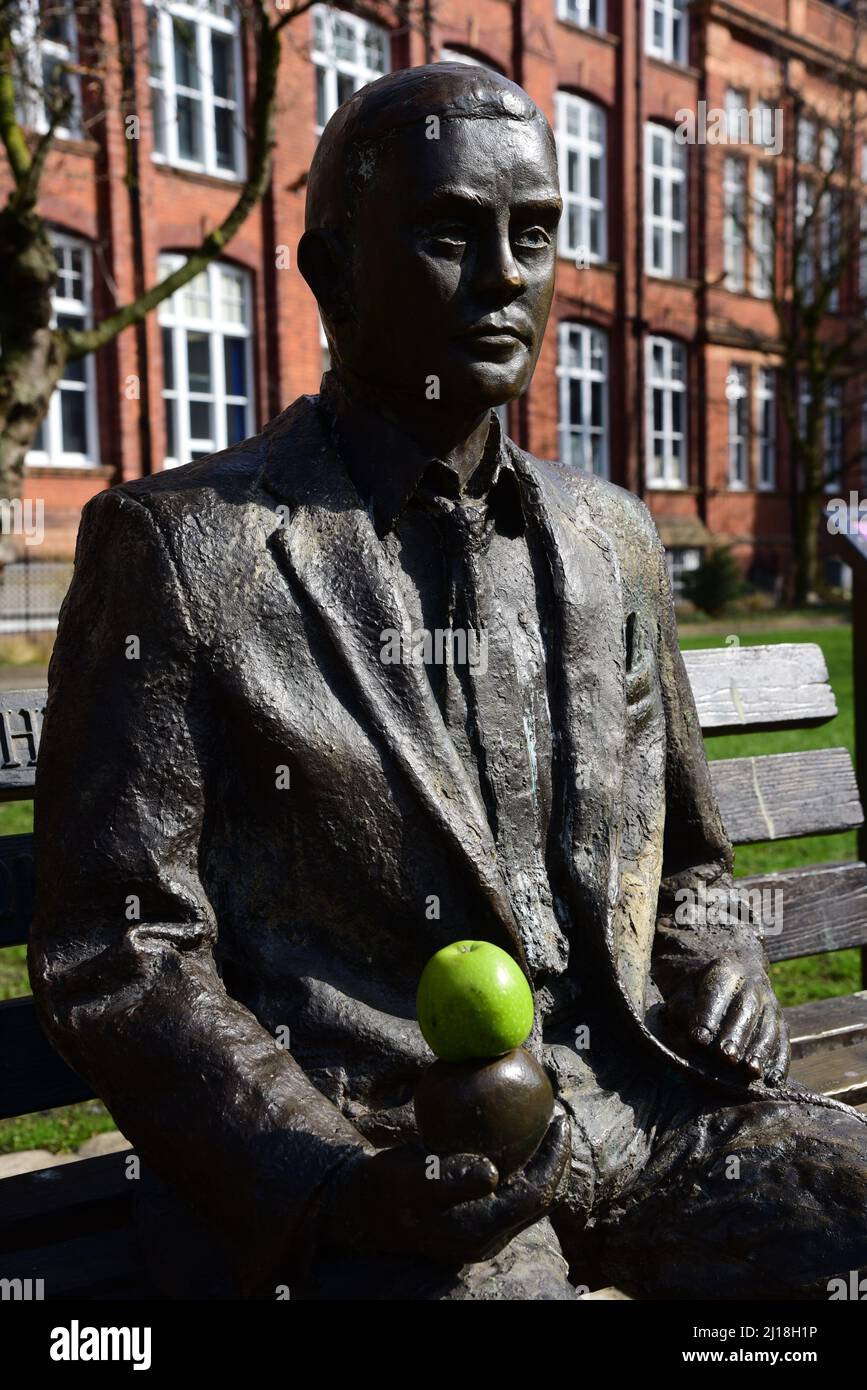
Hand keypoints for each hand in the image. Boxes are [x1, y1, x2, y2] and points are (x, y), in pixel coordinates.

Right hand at [317, 1113, 570, 1266]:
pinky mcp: (477, 1221)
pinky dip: (527, 1168)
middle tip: (561, 1119)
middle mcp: (487, 1239)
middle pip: (540, 1200)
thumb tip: (493, 1173)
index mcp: (477, 1231)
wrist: (363, 1208)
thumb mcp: (412, 1177)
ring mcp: (484, 1233)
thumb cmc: (385, 1187)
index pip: (533, 1195)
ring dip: (545, 1164)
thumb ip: (450, 1178)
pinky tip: (523, 1141)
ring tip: (549, 1127)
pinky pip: (515, 1195)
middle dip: (557, 1160)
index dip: (553, 1159)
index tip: (560, 1120)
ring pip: (531, 1200)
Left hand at [687, 957, 789, 1084]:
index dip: (707, 1016)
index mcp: (724, 970)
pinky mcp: (781, 1022)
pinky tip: (773, 1080)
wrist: (737, 971)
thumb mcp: (685, 989)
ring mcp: (771, 1004)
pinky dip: (780, 1062)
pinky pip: (783, 1042)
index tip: (698, 1039)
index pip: (716, 993)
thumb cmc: (700, 989)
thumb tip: (692, 1039)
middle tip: (726, 1056)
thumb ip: (684, 1010)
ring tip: (751, 1071)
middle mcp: (753, 984)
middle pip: (746, 1009)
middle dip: (736, 1034)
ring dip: (761, 1050)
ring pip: (768, 1026)